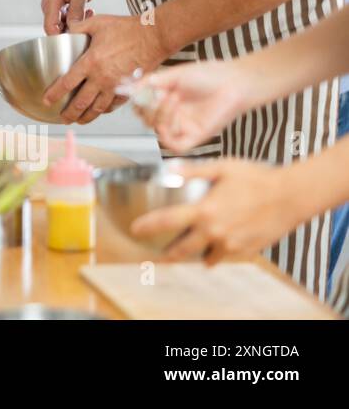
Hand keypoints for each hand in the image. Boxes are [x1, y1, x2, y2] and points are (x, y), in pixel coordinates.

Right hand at [41, 0, 100, 34]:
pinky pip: (66, 22)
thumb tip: (73, 28)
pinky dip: (77, 21)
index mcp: (51, 0)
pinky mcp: (59, 10)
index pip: (50, 26)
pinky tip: (88, 12)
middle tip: (88, 20)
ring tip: (89, 12)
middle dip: (72, 30)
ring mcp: (53, 8)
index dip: (61, 36)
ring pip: (62, 27)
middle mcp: (49, 5)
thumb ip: (76, 10)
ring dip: (76, 25)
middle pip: (55, 29)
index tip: (77, 37)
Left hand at [41, 13, 169, 123]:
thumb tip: (66, 29)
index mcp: (91, 62)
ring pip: (98, 108)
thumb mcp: (97, 23)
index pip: (67, 83)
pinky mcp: (129, 88)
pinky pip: (114, 105)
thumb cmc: (127, 28)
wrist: (154, 36)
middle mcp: (102, 78)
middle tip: (62, 118)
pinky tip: (100, 111)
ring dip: (86, 117)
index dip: (54, 94)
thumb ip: (78, 27)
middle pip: (81, 102)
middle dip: (69, 113)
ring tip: (78, 121)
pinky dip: (105, 110)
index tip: (47, 100)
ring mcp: (116, 85)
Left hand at [130, 159, 301, 264]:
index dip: (146, 226)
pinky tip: (215, 244)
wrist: (290, 197)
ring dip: (194, 253)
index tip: (135, 229)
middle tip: (158, 253)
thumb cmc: (256, 179)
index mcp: (204, 210)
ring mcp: (230, 244)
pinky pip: (223, 256)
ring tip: (187, 248)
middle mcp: (214, 232)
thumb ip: (192, 171)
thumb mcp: (221, 167)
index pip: (166, 221)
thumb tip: (168, 169)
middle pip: (181, 250)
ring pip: (203, 256)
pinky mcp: (245, 251)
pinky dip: (216, 252)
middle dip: (167, 253)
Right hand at [135, 60, 249, 151]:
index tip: (139, 90)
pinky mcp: (194, 137)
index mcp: (166, 98)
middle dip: (147, 107)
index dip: (138, 100)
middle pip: (146, 119)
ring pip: (157, 131)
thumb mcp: (174, 74)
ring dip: (159, 115)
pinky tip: (175, 114)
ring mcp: (183, 126)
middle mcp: (173, 113)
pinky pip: (174, 144)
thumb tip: (128, 88)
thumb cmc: (210, 76)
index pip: (142, 105)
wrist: (235, 83)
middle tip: (156, 94)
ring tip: (171, 99)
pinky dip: (168, 132)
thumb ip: (150, 81)